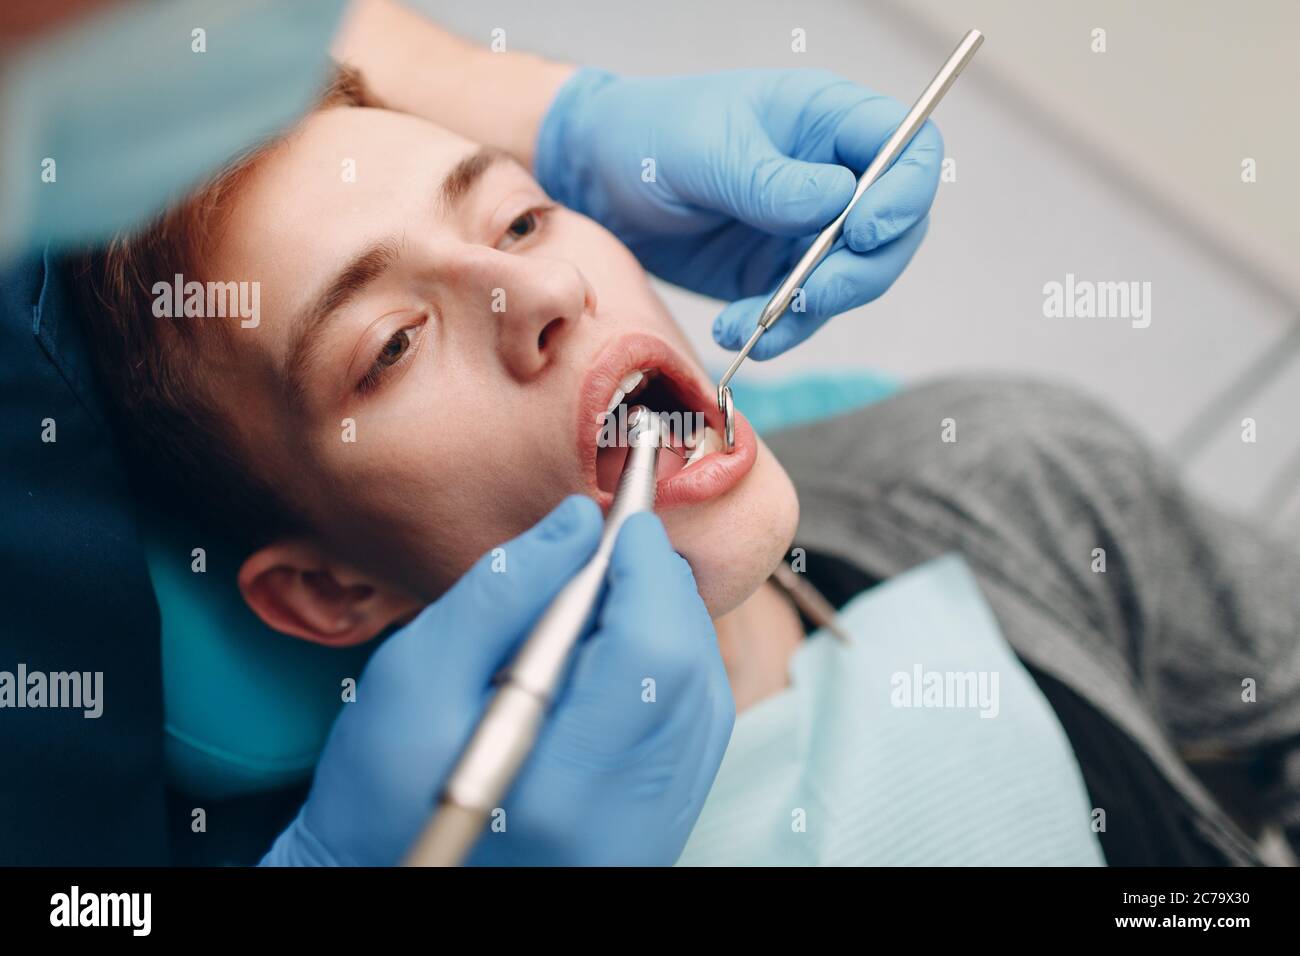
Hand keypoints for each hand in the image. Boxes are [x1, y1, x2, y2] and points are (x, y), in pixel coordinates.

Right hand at [260, 496, 732, 865]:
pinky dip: (675, 676)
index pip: (649, 650)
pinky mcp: (653, 836)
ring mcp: (647, 835)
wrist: (382, 885)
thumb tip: (576, 525)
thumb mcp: (412, 679)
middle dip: (665, 592)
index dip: (648, 570)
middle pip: (691, 674)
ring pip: (705, 704)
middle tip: (626, 549)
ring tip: (623, 593)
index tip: (629, 522)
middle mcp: (624, 821)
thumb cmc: (379, 792)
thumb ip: (499, 594)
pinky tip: (629, 651)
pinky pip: (695, 740)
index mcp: (559, 784)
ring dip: (674, 630)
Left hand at [534, 68, 941, 358]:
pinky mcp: (777, 271)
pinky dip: (777, 330)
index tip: (865, 231)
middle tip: (810, 295)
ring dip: (810, 312)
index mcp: (825, 120)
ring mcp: (808, 227)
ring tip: (754, 323)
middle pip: (894, 229)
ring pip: (852, 280)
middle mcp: (830, 174)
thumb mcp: (704, 151)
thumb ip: (770, 180)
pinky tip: (739, 332)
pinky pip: (802, 311)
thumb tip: (838, 203)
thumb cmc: (650, 137)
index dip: (905, 193)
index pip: (907, 148)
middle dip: (860, 272)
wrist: (598, 182)